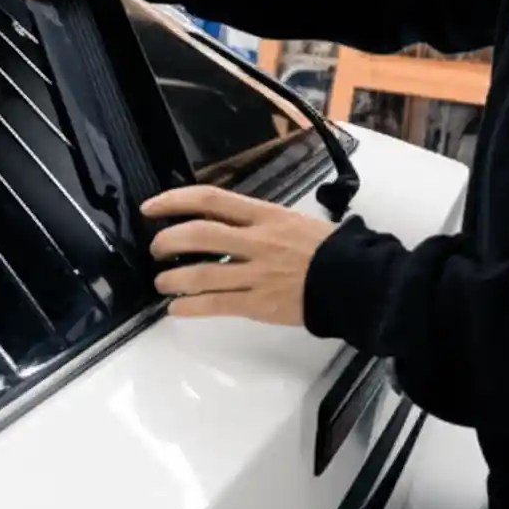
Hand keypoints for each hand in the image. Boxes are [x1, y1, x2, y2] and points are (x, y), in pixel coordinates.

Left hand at [141, 186, 336, 325]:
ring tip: (161, 282)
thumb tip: (222, 223)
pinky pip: (215, 304)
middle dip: (167, 241)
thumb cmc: (327, 249)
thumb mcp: (292, 220)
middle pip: (198, 234)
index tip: (151, 208)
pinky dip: (189, 306)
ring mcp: (257, 273)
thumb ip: (257, 222)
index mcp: (265, 215)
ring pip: (201, 274)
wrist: (358, 282)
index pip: (210, 199)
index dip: (174, 200)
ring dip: (172, 279)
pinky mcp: (260, 304)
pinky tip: (175, 308)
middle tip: (156, 249)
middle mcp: (257, 241)